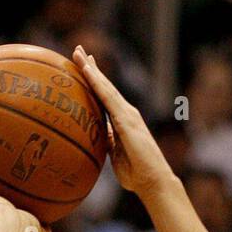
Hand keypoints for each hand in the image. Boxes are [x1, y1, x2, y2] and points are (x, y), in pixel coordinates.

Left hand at [73, 46, 171, 198]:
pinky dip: (97, 83)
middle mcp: (126, 113)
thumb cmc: (137, 175)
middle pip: (105, 86)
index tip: (84, 66)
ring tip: (78, 54)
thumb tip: (96, 136)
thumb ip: (108, 142)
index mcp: (123, 121)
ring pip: (106, 87)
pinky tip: (88, 72)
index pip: (105, 96)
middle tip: (78, 49)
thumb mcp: (116, 156)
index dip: (95, 80)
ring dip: (91, 70)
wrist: (154, 182)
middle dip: (91, 67)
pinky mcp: (127, 120)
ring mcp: (128, 115)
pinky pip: (108, 98)